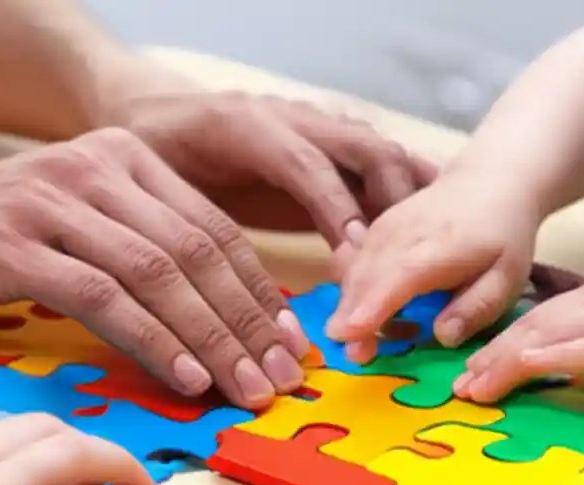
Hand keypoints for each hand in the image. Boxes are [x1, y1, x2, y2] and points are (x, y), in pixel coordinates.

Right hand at [0, 128, 311, 410]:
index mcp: (118, 156)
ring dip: (211, 339)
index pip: (211, 227)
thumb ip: (135, 251)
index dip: (258, 291)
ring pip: (158, 273)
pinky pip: (102, 295)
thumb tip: (211, 314)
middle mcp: (92, 166)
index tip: (290, 344)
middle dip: (247, 322)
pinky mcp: (12, 242)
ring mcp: (51, 199)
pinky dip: (151, 339)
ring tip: (244, 388)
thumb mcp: (71, 229)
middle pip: (195, 250)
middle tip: (280, 378)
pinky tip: (182, 376)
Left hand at [98, 71, 436, 269]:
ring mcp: (323, 130)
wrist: (164, 116)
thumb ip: (188, 212)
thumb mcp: (163, 180)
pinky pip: (383, 167)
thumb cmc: (159, 154)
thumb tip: (201, 270)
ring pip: (383, 156)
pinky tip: (424, 240)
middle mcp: (297, 119)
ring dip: (409, 204)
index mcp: (249, 124)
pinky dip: (410, 198)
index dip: (334, 208)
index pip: (305, 164)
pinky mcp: (335, 152)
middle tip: (400, 263)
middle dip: (392, 204)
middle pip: (367, 149)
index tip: (356, 253)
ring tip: (423, 257)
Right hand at [323, 170, 540, 362]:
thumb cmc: (502, 237)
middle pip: (366, 278)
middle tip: (354, 355)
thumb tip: (442, 337)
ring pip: (353, 270)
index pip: (397, 278)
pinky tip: (358, 311)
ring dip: (347, 306)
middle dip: (351, 318)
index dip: (370, 308)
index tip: (346, 335)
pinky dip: (351, 289)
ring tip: (353, 339)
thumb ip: (476, 308)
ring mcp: (384, 228)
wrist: (489, 182)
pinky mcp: (375, 229)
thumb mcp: (506, 278)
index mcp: (439, 248)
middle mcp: (403, 235)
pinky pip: (353, 262)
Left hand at [452, 268, 583, 403]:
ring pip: (552, 334)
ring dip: (506, 361)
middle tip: (458, 386)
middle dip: (491, 356)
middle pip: (535, 326)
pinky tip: (525, 367)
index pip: (542, 319)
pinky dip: (553, 357)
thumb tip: (580, 366)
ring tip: (474, 387)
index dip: (501, 344)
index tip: (472, 370)